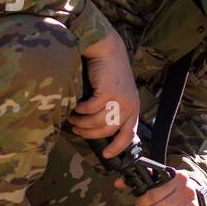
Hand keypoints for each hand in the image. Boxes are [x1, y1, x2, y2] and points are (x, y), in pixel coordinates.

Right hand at [71, 29, 139, 158]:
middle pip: (108, 130)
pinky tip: (76, 105)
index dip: (117, 147)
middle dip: (90, 133)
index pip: (128, 134)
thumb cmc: (109, 72)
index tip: (106, 155)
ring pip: (97, 121)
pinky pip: (90, 109)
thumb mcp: (117, 93)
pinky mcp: (108, 92)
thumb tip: (96, 129)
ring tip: (73, 118)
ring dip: (82, 122)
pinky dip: (80, 109)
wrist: (107, 50)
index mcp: (133, 108)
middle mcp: (129, 106)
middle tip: (77, 130)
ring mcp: (119, 100)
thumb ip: (112, 110)